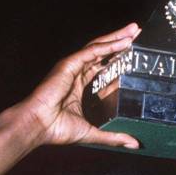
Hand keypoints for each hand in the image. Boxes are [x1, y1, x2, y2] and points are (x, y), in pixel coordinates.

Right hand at [21, 24, 140, 148]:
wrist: (38, 126)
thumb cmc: (57, 129)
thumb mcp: (92, 132)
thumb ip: (113, 137)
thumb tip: (134, 144)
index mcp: (79, 86)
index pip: (102, 67)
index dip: (117, 59)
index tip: (132, 54)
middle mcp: (76, 73)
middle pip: (102, 52)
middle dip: (119, 41)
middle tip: (137, 32)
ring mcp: (72, 67)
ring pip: (98, 47)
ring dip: (117, 37)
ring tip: (134, 30)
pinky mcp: (69, 64)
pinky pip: (92, 51)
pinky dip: (109, 45)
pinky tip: (123, 41)